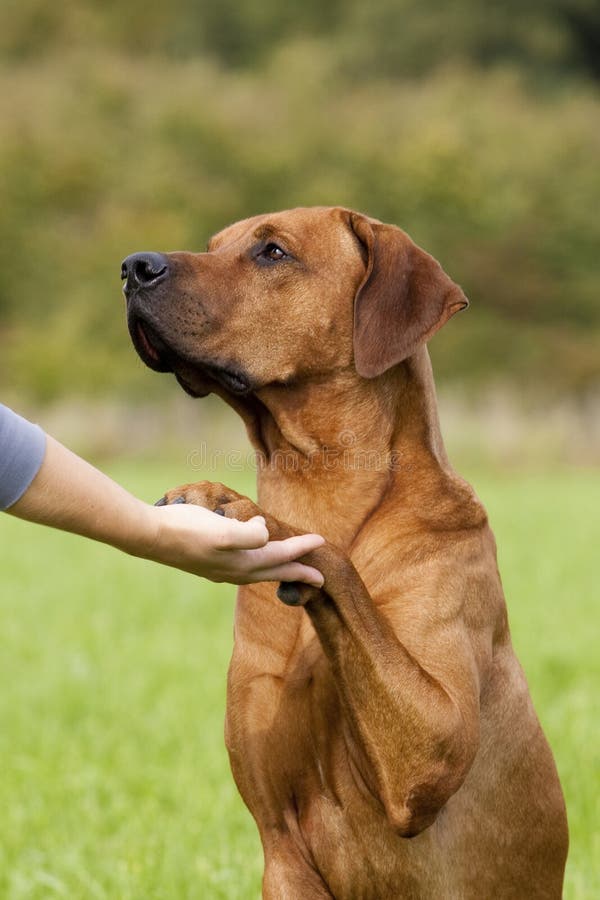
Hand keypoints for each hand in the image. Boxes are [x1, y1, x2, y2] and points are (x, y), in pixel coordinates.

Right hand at [145, 502, 324, 585]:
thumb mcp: (222, 530)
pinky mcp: (208, 563)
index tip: (322, 542)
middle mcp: (234, 570)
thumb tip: (265, 533)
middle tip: (320, 577)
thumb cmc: (187, 529)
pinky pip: (243, 568)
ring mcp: (220, 569)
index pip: (280, 555)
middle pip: (274, 571)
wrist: (151, 536)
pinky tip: (250, 558)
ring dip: (277, 569)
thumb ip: (248, 535)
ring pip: (259, 572)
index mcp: (242, 562)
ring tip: (289, 568)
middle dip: (297, 572)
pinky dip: (257, 564)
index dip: (302, 549)